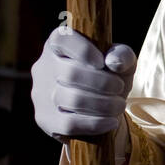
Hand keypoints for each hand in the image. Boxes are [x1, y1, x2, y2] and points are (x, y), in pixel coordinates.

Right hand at [30, 25, 136, 142]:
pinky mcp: (45, 120)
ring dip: (104, 104)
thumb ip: (123, 55)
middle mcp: (44, 68)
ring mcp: (41, 95)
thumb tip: (113, 61)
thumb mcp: (121, 63)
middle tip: (119, 88)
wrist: (100, 111)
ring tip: (119, 105)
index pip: (61, 39)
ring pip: (72, 100)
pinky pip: (69, 124)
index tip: (102, 63)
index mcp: (58, 46)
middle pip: (71, 73)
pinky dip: (96, 123)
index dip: (83, 50)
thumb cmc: (109, 78)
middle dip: (103, 83)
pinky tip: (111, 121)